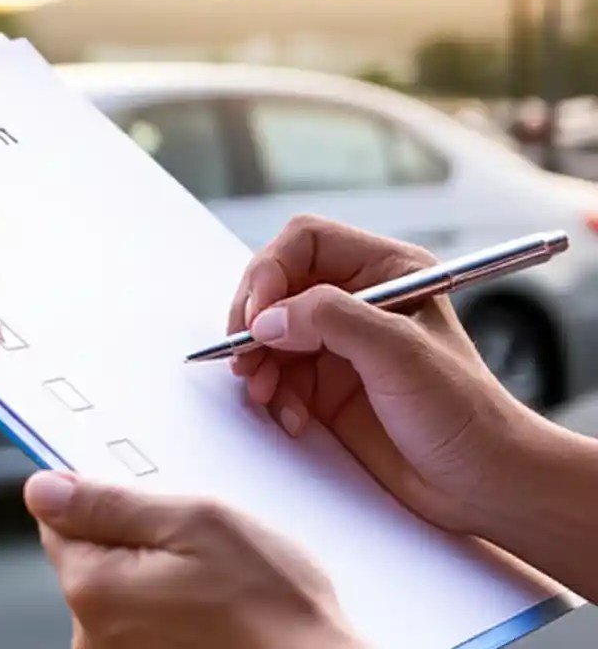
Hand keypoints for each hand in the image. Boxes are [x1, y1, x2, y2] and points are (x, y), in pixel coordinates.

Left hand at [24, 471, 363, 648]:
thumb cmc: (269, 605)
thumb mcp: (194, 522)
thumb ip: (110, 503)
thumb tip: (45, 488)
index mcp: (93, 587)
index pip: (58, 518)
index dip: (102, 498)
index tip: (141, 498)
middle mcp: (92, 633)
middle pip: (88, 554)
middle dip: (133, 537)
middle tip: (191, 539)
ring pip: (117, 585)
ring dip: (152, 572)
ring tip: (208, 576)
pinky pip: (139, 617)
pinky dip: (166, 603)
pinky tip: (207, 602)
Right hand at [228, 214, 543, 533]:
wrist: (480, 483)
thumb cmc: (464, 413)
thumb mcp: (399, 353)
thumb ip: (331, 320)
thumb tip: (267, 317)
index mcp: (385, 271)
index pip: (304, 242)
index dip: (271, 271)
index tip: (256, 315)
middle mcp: (358, 301)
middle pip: (276, 286)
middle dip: (254, 321)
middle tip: (244, 354)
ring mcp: (338, 344)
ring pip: (268, 333)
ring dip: (257, 362)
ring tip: (264, 391)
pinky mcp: (325, 385)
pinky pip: (275, 375)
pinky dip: (272, 394)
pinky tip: (293, 416)